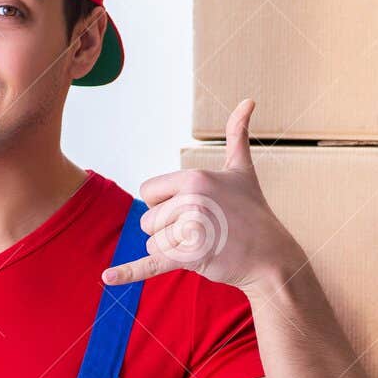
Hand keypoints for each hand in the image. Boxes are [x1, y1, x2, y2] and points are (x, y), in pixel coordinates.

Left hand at [100, 98, 300, 294]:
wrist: (271, 256)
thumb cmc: (252, 212)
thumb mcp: (242, 171)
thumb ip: (237, 135)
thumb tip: (248, 100)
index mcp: (194, 177)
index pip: (147, 192)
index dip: (163, 206)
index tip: (192, 210)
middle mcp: (191, 199)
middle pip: (147, 221)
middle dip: (168, 232)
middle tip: (204, 231)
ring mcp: (191, 228)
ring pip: (152, 244)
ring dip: (173, 251)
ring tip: (205, 245)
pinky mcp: (192, 257)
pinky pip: (150, 263)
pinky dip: (127, 273)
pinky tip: (107, 277)